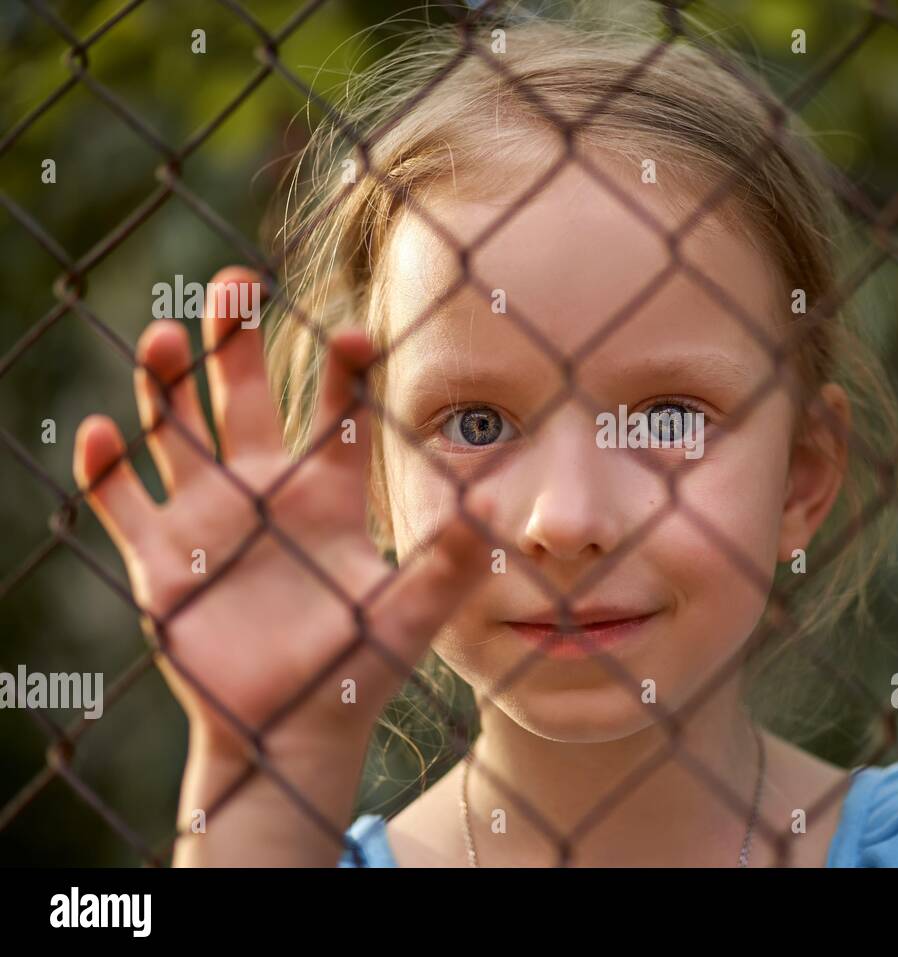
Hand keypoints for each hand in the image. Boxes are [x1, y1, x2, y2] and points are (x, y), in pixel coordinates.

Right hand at [74, 266, 492, 763]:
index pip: (335, 413)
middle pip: (241, 398)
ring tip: (163, 338)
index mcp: (327, 494)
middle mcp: (265, 492)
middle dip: (234, 342)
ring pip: (177, 433)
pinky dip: (107, 469)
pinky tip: (99, 432)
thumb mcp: (409, 613)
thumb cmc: (359, 669)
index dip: (344, 370)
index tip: (355, 331)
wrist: (295, 730)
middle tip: (233, 282)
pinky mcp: (162, 559)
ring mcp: (208, 521)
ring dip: (165, 387)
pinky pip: (124, 503)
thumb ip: (449, 562)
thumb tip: (494, 509)